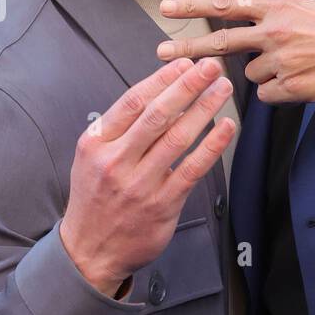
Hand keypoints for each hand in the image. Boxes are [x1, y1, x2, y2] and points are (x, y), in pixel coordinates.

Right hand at [59, 58, 235, 296]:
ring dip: (204, 109)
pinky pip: (192, 169)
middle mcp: (116, 161)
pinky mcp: (162, 204)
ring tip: (223, 89)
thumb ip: (117, 129)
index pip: (132, 102)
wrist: (89, 251)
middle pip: (158, 115)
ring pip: (178, 138)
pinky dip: (212, 145)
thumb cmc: (95, 198)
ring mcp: (140, 184)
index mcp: (96, 144)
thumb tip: (155, 94)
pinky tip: (225, 127)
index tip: (184, 63)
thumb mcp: (90, 158)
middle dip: (188, 86)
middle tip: (210, 67)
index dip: (162, 80)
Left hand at [156, 0, 314, 104]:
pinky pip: (266, 95)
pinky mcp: (291, 86)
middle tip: (157, 52)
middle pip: (220, 42)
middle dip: (186, 49)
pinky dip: (279, 93)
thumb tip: (238, 31)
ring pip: (249, 75)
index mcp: (277, 7)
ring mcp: (282, 60)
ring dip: (264, 75)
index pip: (227, 5)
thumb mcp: (301, 9)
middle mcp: (275, 31)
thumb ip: (268, 17)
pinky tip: (301, 82)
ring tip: (296, 67)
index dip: (194, 7)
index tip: (166, 7)